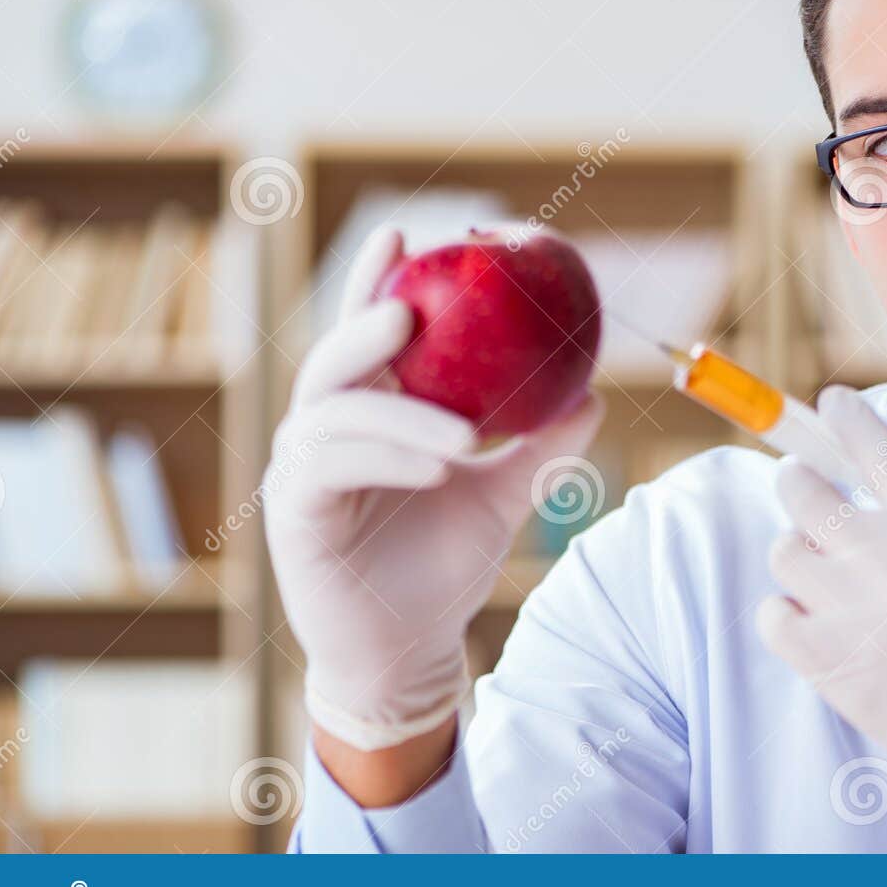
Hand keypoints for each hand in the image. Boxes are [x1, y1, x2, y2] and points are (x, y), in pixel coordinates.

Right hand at [264, 226, 604, 751]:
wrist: (410, 650)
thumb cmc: (444, 566)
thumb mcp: (502, 497)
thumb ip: (539, 447)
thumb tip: (593, 395)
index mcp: (368, 410)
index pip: (366, 332)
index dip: (375, 279)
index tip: (407, 235)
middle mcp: (326, 430)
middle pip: (335, 359)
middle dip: (364, 326)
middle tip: (408, 313)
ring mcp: (303, 470)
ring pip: (334, 415)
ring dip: (398, 416)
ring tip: (462, 434)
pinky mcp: (294, 513)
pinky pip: (328, 470)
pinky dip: (382, 460)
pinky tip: (434, 467)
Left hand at [756, 385, 886, 851]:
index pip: (875, 449)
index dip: (845, 417)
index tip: (829, 403)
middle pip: (803, 492)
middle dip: (800, 482)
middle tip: (806, 489)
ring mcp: (854, 618)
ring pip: (784, 553)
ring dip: (799, 552)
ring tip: (822, 569)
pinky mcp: (833, 670)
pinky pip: (773, 619)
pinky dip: (785, 612)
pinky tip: (811, 619)